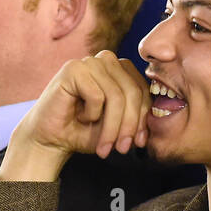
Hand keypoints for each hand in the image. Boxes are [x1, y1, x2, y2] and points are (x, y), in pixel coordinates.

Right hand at [0, 51, 149, 181]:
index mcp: (120, 70)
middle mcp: (106, 60)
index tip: (138, 143)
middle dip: (129, 126)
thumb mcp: (118, 125)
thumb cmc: (83, 132)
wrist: (50, 139)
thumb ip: (137, 115)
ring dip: (112, 127)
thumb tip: (159, 115)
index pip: (143, 90)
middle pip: (132, 92)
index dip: (142, 119)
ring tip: (103, 145)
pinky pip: (97, 94)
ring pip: (116, 95)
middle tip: (121, 149)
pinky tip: (81, 118)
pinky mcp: (73, 69)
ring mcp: (89, 62)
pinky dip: (92, 114)